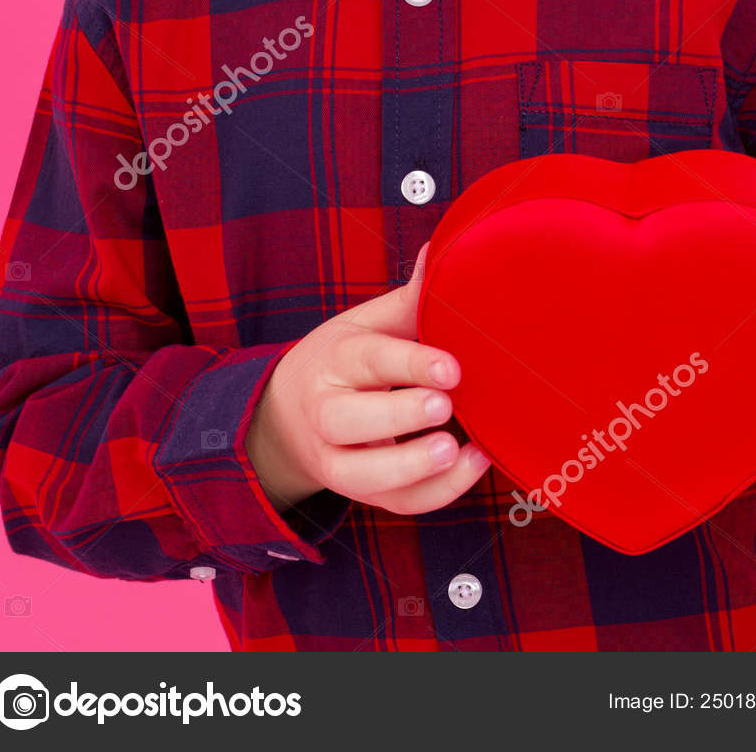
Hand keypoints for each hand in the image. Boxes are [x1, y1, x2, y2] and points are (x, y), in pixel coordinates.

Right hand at [244, 242, 490, 513]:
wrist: (287, 415)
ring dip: (410, 467)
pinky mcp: (354, 491)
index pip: (369, 360)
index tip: (452, 367)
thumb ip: (406, 300)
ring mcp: (334, 458)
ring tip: (456, 450)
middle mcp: (326, 411)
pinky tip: (468, 467)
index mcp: (335, 360)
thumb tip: (437, 251)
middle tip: (446, 407)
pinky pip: (388, 505)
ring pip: (361, 475)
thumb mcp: (364, 323)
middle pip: (350, 420)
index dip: (410, 363)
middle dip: (400, 415)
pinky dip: (430, 495)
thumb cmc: (344, 361)